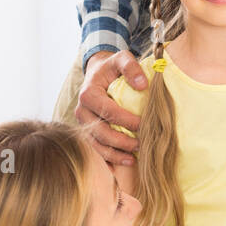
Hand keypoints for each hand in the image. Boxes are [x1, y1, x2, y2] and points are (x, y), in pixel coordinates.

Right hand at [76, 51, 148, 165]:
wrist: (98, 73)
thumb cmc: (112, 67)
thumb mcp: (121, 58)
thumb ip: (131, 66)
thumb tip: (143, 85)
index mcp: (88, 94)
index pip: (109, 111)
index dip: (127, 121)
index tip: (144, 125)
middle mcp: (81, 111)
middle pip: (100, 132)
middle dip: (121, 141)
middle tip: (141, 145)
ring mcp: (82, 124)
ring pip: (96, 144)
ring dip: (114, 154)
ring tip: (133, 160)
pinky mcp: (86, 132)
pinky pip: (95, 149)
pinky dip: (106, 160)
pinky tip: (118, 167)